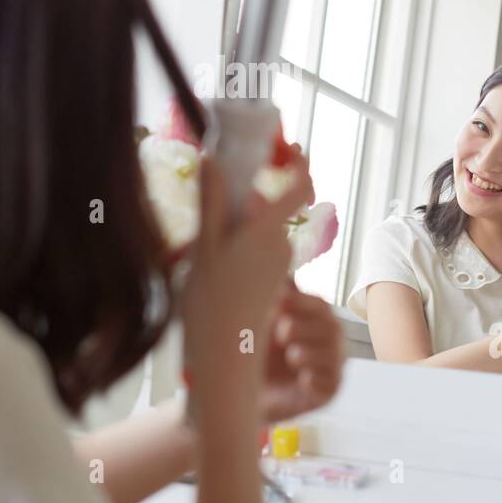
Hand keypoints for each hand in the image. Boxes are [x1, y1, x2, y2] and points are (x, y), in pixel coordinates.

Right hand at [180, 148, 311, 409]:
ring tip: (203, 245)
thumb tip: (214, 159)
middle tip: (208, 201)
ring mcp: (277, 264)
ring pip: (259, 228)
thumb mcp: (205, 247)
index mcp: (267, 232)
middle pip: (269, 206)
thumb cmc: (210, 303)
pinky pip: (257, 248)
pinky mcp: (271, 280)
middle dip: (243, 199)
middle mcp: (280, 245)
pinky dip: (237, 245)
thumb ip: (213, 202)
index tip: (288, 145)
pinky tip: (212, 265)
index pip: (298, 186)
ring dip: (235, 225)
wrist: (223, 357)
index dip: (298, 162)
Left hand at [259, 281, 343, 423]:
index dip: (301, 301)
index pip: (318, 305)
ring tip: (291, 356)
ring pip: (334, 356)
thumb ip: (274, 297)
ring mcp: (332, 366)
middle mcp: (330, 340)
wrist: (247, 392)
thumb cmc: (257, 351)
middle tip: (280, 333)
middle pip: (331, 328)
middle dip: (303, 328)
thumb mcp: (260, 321)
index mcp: (316, 318)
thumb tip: (281, 276)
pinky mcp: (329, 392)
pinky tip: (303, 380)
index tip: (279, 301)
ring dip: (309, 354)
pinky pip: (331, 384)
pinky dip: (315, 381)